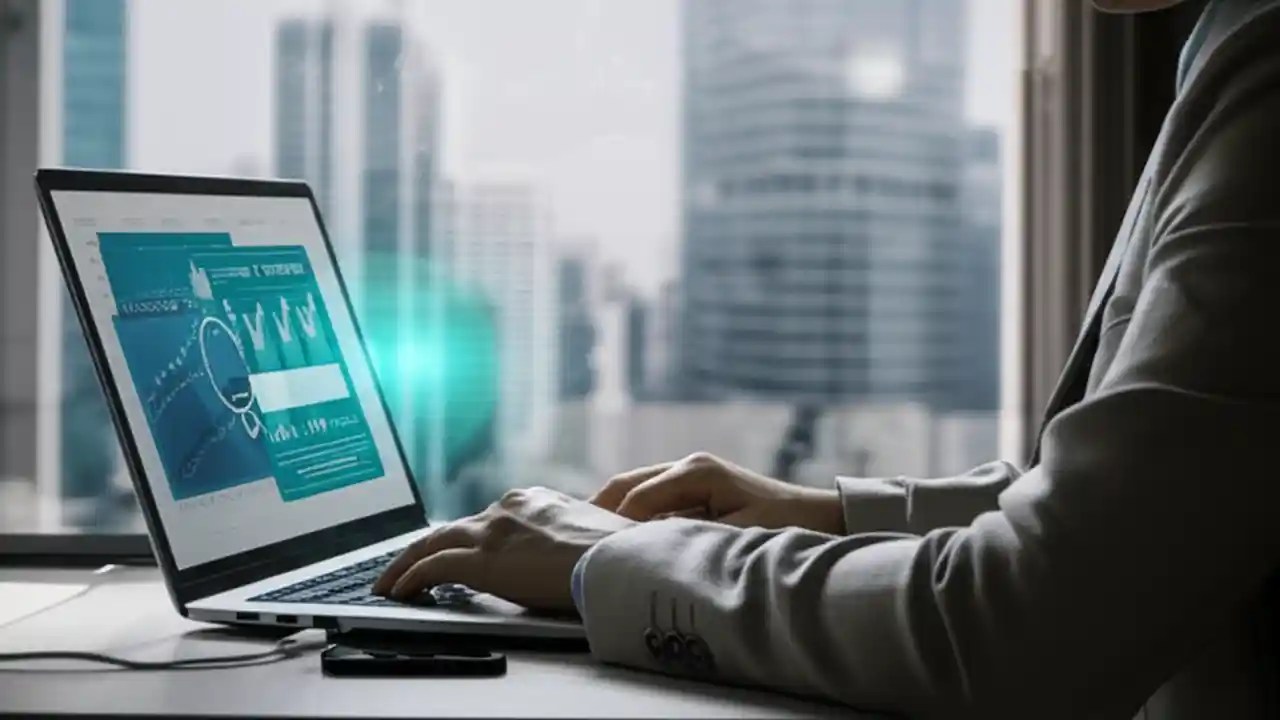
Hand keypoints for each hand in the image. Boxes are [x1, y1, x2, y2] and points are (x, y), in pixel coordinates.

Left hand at [372, 487, 634, 611]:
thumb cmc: (621, 552)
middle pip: (454, 528)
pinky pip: (433, 567)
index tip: (458, 551)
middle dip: (426, 548)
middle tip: (404, 567)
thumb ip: (578, 540)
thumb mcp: (599, 535)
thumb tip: (589, 555)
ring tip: (388, 582)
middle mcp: (510, 509)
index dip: (469, 538)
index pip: (490, 520)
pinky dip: (411, 578)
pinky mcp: (483, 560)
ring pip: (433, 542)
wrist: (619, 559)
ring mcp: (493, 532)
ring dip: (406, 564)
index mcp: (537, 501)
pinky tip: (398, 592)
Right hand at [591, 452, 845, 534]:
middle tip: (567, 541)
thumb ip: (692, 540)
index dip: (615, 528)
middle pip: (625, 485)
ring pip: (633, 489)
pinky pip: (650, 497)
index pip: (636, 498)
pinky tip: (618, 538)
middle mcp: (687, 465)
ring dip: (611, 513)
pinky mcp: (695, 486)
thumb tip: (650, 551)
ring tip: (584, 541)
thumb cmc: (785, 526)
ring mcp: (690, 473)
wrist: (821, 517)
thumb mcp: (737, 535)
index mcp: (695, 471)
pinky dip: (629, 514)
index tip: (594, 556)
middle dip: (597, 511)